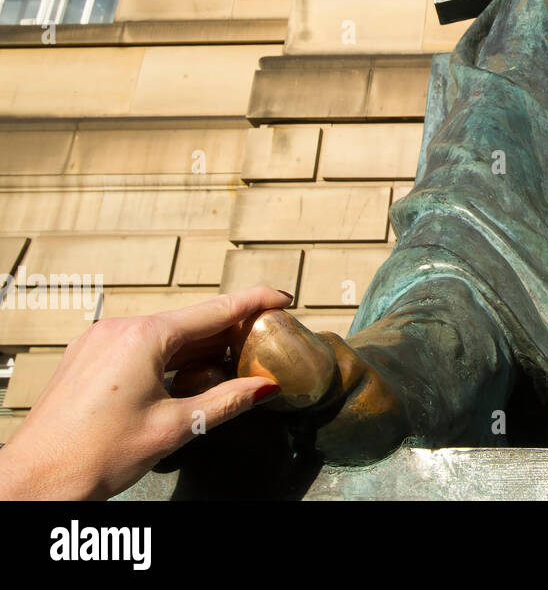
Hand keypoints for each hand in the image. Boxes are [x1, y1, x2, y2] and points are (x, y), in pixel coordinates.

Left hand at [0, 286, 289, 499]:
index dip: (253, 301)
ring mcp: (99, 341)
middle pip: (190, 320)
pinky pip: (140, 345)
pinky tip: (187, 376)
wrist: (33, 482)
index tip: (282, 298)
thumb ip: (226, 401)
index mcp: (144, 337)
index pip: (214, 310)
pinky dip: (170, 356)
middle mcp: (119, 328)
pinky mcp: (88, 357)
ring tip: (230, 362)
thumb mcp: (174, 427)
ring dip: (198, 346)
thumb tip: (265, 389)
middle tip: (262, 338)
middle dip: (227, 330)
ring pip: (165, 334)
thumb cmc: (94, 456)